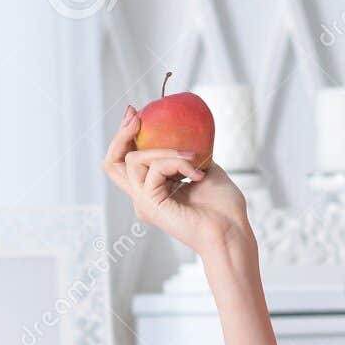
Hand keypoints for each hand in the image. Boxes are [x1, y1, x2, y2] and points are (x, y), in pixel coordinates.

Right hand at [102, 106, 251, 258]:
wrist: (231, 230)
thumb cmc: (223, 207)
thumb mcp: (203, 168)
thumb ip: (187, 155)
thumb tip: (184, 132)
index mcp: (154, 190)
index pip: (126, 161)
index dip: (124, 137)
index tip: (135, 113)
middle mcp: (144, 197)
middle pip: (112, 163)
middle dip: (120, 136)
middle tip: (136, 116)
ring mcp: (144, 202)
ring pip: (134, 159)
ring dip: (165, 150)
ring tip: (192, 158)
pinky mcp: (150, 204)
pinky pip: (155, 169)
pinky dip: (177, 163)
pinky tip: (196, 173)